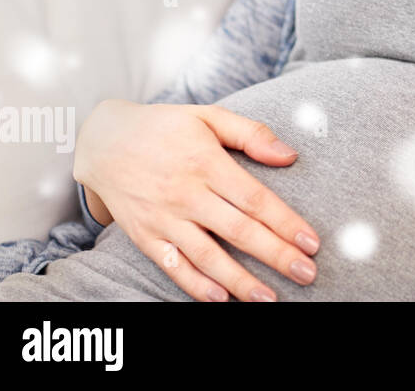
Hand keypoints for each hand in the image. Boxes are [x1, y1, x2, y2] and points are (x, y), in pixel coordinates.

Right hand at [73, 98, 320, 301]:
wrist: (102, 140)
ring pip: (207, 256)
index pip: (255, 199)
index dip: (286, 222)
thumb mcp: (209, 116)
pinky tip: (221, 299)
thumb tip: (290, 155)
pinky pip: (172, 265)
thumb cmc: (165, 126)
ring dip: (240, 280)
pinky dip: (195, 285)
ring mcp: (164, 218)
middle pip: (239, 231)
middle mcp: (186, 194)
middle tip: (307, 274)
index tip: (312, 242)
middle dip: (276, 255)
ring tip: (269, 297)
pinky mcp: (144, 235)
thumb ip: (251, 134)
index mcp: (207, 163)